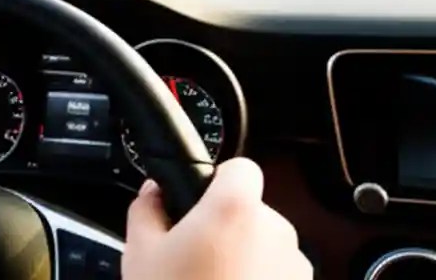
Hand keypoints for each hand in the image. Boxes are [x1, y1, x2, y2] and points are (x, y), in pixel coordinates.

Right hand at [124, 158, 311, 278]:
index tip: (202, 200)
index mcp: (234, 209)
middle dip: (228, 228)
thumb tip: (153, 193)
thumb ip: (147, 209)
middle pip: (252, 211)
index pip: (240, 167)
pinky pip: (279, 277)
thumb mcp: (140, 254)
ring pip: (267, 246)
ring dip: (246, 260)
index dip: (219, 180)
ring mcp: (294, 267)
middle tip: (196, 257)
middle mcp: (274, 231)